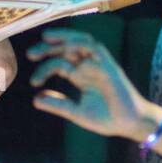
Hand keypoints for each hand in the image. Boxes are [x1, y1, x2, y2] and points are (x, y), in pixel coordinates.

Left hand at [26, 28, 152, 140]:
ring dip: (64, 37)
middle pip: (66, 49)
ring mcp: (99, 64)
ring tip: (46, 38)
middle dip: (48, 48)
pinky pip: (95, 47)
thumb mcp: (77, 112)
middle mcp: (88, 66)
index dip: (44, 69)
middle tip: (31, 54)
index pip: (59, 63)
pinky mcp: (109, 65)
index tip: (33, 82)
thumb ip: (58, 104)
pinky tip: (67, 44)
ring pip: (80, 42)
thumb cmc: (108, 118)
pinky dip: (81, 42)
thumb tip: (35, 99)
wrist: (130, 124)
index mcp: (81, 75)